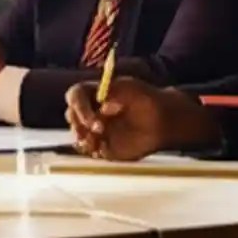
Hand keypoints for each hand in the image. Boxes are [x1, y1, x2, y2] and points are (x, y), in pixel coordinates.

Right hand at [65, 77, 222, 161]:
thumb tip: (100, 104)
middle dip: (79, 123)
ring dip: (83, 138)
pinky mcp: (104, 145)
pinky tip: (99, 150)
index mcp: (93, 94)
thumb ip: (113, 91)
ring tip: (95, 143)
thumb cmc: (148, 99)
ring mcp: (96, 130)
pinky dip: (90, 150)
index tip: (92, 118)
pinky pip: (89, 150)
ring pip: (78, 134)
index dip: (79, 106)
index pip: (75, 96)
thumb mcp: (131, 87)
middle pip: (72, 116)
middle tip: (96, 130)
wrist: (166, 120)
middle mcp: (91, 111)